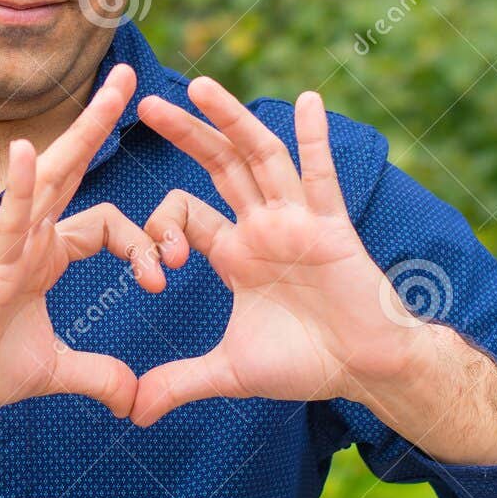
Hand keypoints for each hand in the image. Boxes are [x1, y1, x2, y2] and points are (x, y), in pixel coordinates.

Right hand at [0, 64, 165, 497]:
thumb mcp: (53, 372)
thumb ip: (97, 376)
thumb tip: (134, 399)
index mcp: (45, 255)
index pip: (107, 225)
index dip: (141, 245)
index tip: (160, 281)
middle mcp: (29, 237)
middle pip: (72, 168)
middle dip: (100, 123)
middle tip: (130, 76)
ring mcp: (9, 244)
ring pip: (50, 176)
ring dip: (82, 131)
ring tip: (111, 91)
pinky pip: (8, 216)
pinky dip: (18, 184)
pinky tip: (26, 152)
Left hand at [129, 79, 427, 426]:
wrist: (364, 371)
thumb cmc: (305, 363)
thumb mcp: (229, 371)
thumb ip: (178, 383)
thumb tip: (132, 412)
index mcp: (235, 252)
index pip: (187, 213)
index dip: (160, 225)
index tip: (153, 265)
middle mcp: (262, 226)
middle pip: (217, 165)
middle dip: (184, 133)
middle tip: (145, 102)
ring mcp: (297, 220)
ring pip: (259, 158)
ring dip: (232, 120)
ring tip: (200, 85)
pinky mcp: (332, 227)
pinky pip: (321, 177)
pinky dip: (315, 139)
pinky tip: (306, 100)